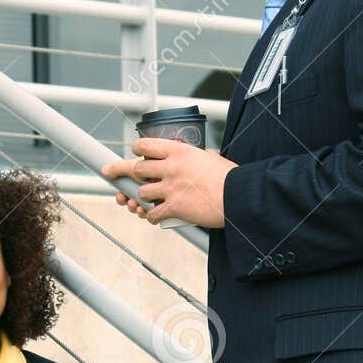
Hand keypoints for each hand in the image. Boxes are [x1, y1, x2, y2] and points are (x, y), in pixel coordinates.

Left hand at [101, 138, 235, 228]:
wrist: (238, 196)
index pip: (146, 146)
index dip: (136, 150)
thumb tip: (201, 156)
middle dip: (129, 174)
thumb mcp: (210, 157)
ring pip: (141, 192)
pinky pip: (151, 213)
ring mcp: (170, 188)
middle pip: (136, 169)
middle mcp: (170, 167)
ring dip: (142, 197)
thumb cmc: (228, 177)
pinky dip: (150, 216)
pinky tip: (154, 216)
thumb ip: (197, 156)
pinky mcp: (173, 207)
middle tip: (124, 178)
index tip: (133, 153)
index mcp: (179, 151)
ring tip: (148, 199)